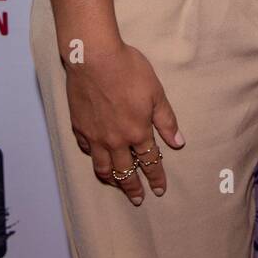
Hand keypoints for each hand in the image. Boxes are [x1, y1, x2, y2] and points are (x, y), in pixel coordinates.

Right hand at [63, 41, 184, 203]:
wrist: (94, 58)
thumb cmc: (128, 69)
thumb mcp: (155, 92)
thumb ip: (166, 120)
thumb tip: (178, 142)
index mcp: (137, 132)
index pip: (150, 162)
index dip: (156, 178)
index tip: (159, 191)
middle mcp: (116, 140)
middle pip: (126, 172)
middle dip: (134, 187)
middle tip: (138, 199)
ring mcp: (95, 136)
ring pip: (103, 168)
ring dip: (113, 180)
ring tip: (117, 186)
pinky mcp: (79, 128)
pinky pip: (87, 151)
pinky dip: (94, 158)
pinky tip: (98, 159)